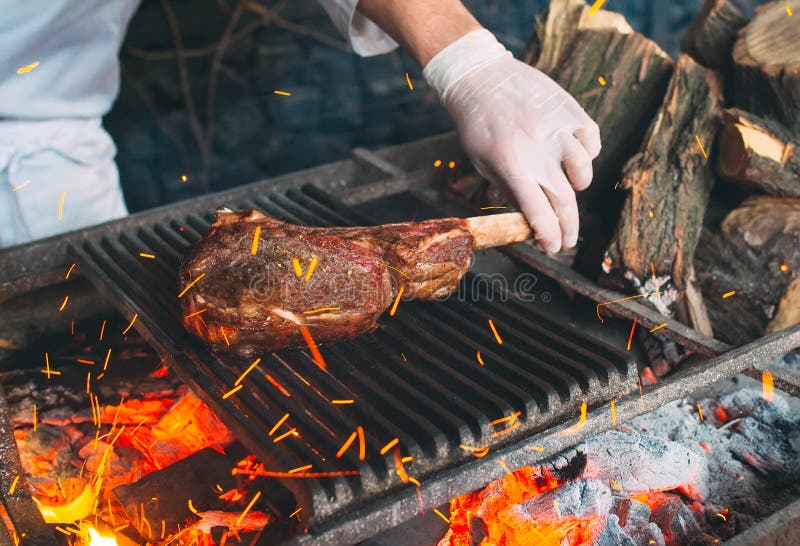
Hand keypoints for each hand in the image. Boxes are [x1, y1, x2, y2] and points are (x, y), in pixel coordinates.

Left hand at [423, 30, 600, 252]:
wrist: (479, 75)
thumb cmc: (477, 125)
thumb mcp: (482, 163)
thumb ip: (509, 190)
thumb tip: (532, 222)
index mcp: (510, 164)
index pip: (537, 211)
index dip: (549, 236)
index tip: (553, 249)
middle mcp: (537, 148)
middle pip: (564, 199)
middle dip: (568, 228)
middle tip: (568, 242)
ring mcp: (557, 127)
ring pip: (583, 172)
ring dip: (577, 188)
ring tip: (567, 190)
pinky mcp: (569, 109)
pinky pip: (591, 141)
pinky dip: (587, 154)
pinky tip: (574, 157)